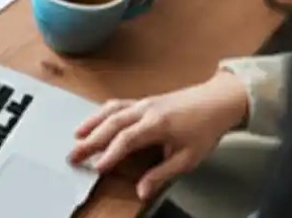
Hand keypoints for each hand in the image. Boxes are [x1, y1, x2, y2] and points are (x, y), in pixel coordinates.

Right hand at [69, 71, 248, 200]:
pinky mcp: (142, 100)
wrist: (217, 100)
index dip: (111, 154)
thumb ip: (162, 173)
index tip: (98, 167)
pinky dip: (101, 113)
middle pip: (112, 124)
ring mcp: (142, 103)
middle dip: (91, 140)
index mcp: (158, 124)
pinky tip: (93, 121)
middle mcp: (145, 110)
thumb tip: (141, 190)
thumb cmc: (204, 129)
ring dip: (91, 123)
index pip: (127, 139)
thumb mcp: (188, 158)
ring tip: (76, 136)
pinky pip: (116, 105)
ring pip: (110, 111)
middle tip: (74, 154)